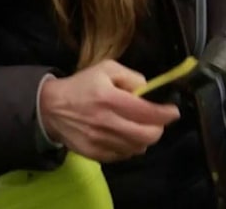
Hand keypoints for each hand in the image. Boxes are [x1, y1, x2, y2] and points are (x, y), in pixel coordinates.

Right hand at [38, 59, 181, 161]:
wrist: (51, 108)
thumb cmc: (83, 85)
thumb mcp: (107, 69)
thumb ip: (132, 77)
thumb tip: (148, 91)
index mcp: (109, 99)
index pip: (147, 112)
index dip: (165, 114)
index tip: (173, 112)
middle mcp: (106, 122)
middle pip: (146, 135)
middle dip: (159, 129)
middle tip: (158, 121)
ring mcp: (99, 141)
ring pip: (137, 148)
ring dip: (146, 139)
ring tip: (142, 128)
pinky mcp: (94, 153)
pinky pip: (123, 156)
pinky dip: (131, 147)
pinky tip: (127, 136)